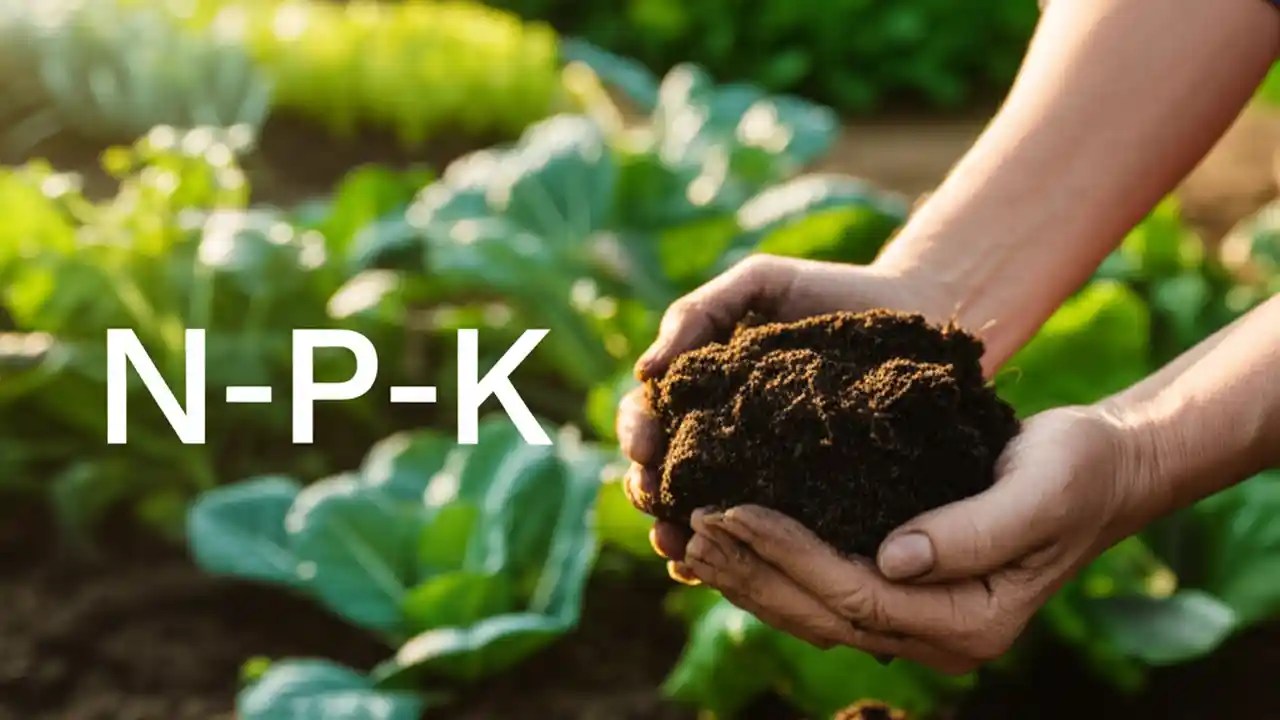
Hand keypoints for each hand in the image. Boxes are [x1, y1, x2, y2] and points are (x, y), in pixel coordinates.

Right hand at [616, 254, 957, 580]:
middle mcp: (724, 438)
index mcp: (702, 390)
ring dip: (680, 535)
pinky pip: (766, 536)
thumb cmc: (831, 293)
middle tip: (656, 506)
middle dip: (650, 493)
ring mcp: (763, 474)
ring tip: (678, 549)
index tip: (644, 450)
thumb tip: (644, 370)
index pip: (650, 417)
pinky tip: (718, 573)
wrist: (915, 313)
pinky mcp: (809, 501)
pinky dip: (731, 557)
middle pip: (666, 474)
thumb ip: (699, 312)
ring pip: (706, 513)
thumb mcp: (760, 284)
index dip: (638, 435)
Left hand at [674, 406, 1153, 672]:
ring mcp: (918, 622)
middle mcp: (939, 637)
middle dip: (750, 573)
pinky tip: (726, 550)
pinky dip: (772, 573)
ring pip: (813, 613)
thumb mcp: (1041, 489)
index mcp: (972, 623)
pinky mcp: (902, 593)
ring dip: (748, 579)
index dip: (788, 555)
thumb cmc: (1077, 470)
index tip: (732, 509)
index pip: (857, 596)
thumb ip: (975, 529)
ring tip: (688, 541)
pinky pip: (824, 595)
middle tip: (689, 528)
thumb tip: (893, 558)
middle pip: (822, 615)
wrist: (1101, 474)